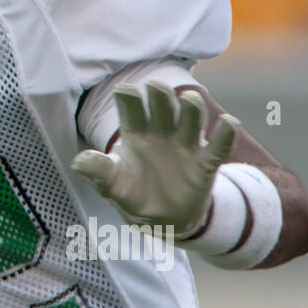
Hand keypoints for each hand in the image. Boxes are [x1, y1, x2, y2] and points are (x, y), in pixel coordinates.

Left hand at [71, 80, 240, 235]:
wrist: (162, 220)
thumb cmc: (133, 194)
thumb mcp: (112, 185)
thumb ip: (99, 171)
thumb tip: (78, 161)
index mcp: (135, 131)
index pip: (131, 104)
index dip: (129, 96)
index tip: (127, 93)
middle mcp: (161, 131)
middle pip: (163, 103)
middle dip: (161, 93)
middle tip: (156, 87)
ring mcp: (185, 145)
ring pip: (192, 116)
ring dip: (192, 107)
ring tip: (189, 101)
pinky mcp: (205, 164)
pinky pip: (219, 147)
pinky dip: (226, 134)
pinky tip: (229, 122)